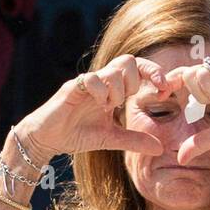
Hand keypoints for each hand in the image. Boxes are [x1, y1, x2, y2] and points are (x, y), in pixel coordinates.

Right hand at [16, 55, 167, 156]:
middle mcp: (100, 81)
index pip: (137, 68)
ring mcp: (86, 83)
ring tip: (109, 107)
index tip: (164, 89)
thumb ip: (134, 140)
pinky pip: (92, 80)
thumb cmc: (75, 134)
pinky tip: (99, 106)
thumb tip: (160, 148)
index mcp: (111, 88)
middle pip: (128, 60)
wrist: (46, 139)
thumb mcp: (110, 139)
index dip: (154, 73)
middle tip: (126, 102)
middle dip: (135, 81)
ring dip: (118, 91)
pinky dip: (101, 92)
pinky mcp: (72, 88)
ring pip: (112, 70)